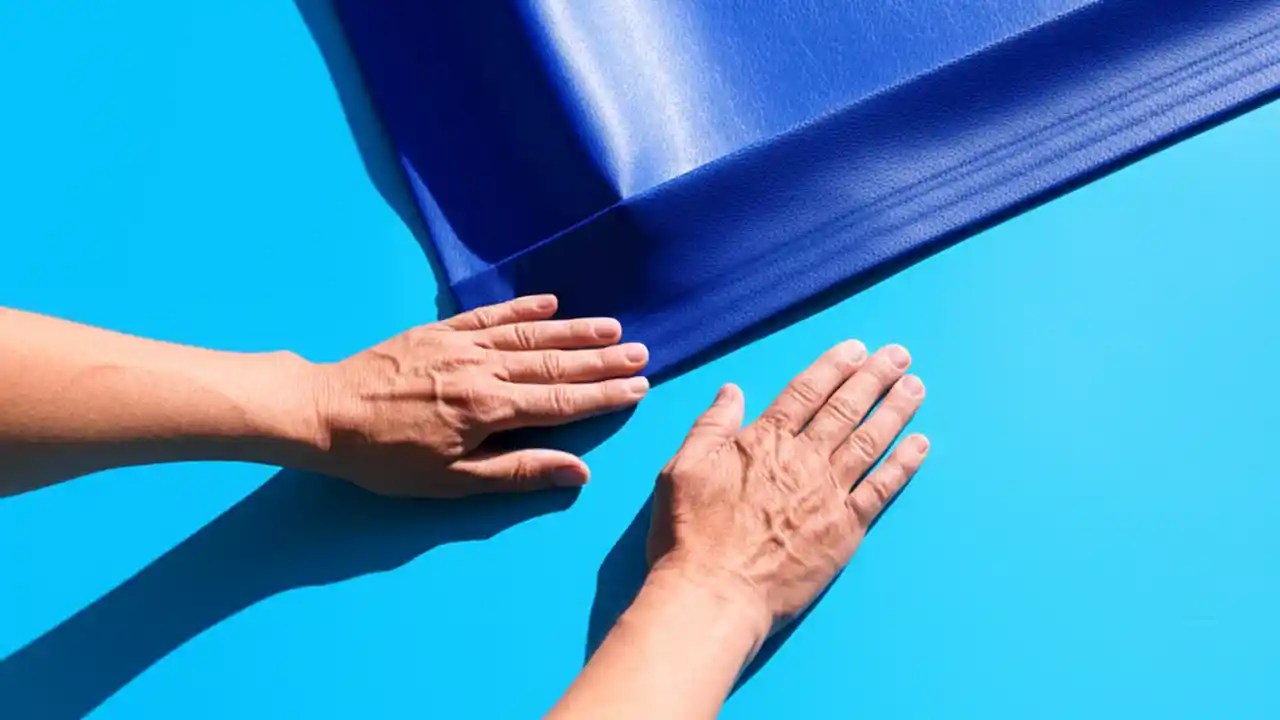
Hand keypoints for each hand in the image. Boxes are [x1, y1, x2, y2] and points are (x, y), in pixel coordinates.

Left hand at [307, 295, 648, 496]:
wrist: (324, 413)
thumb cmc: (386, 459)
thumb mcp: (451, 480)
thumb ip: (518, 472)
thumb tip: (577, 473)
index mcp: (488, 410)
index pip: (561, 403)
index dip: (603, 396)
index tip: (638, 387)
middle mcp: (482, 369)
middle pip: (554, 364)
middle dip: (602, 361)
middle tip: (641, 353)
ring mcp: (461, 344)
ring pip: (530, 334)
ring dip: (575, 331)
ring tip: (612, 328)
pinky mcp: (439, 330)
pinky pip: (490, 315)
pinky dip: (523, 308)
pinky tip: (551, 303)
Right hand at [646, 340, 928, 633]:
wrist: (716, 593)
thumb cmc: (691, 534)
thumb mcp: (683, 468)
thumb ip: (711, 426)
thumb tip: (732, 391)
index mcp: (763, 441)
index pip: (806, 392)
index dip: (833, 367)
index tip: (857, 349)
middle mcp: (803, 460)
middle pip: (845, 409)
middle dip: (875, 378)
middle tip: (899, 356)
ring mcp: (828, 494)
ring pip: (870, 441)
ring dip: (895, 411)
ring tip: (915, 388)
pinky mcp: (845, 529)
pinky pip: (881, 489)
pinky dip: (903, 464)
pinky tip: (920, 445)